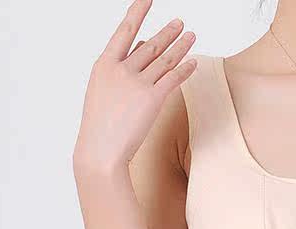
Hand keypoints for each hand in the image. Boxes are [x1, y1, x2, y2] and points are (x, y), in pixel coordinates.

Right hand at [72, 0, 196, 176]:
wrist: (101, 149)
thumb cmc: (101, 123)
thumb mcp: (104, 89)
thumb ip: (122, 67)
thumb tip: (141, 46)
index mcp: (105, 65)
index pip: (124, 32)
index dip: (137, 13)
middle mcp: (121, 70)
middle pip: (150, 45)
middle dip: (168, 33)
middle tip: (181, 23)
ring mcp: (137, 83)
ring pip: (165, 59)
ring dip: (181, 46)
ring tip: (191, 35)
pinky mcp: (152, 99)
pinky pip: (173, 79)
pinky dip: (185, 69)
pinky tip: (194, 62)